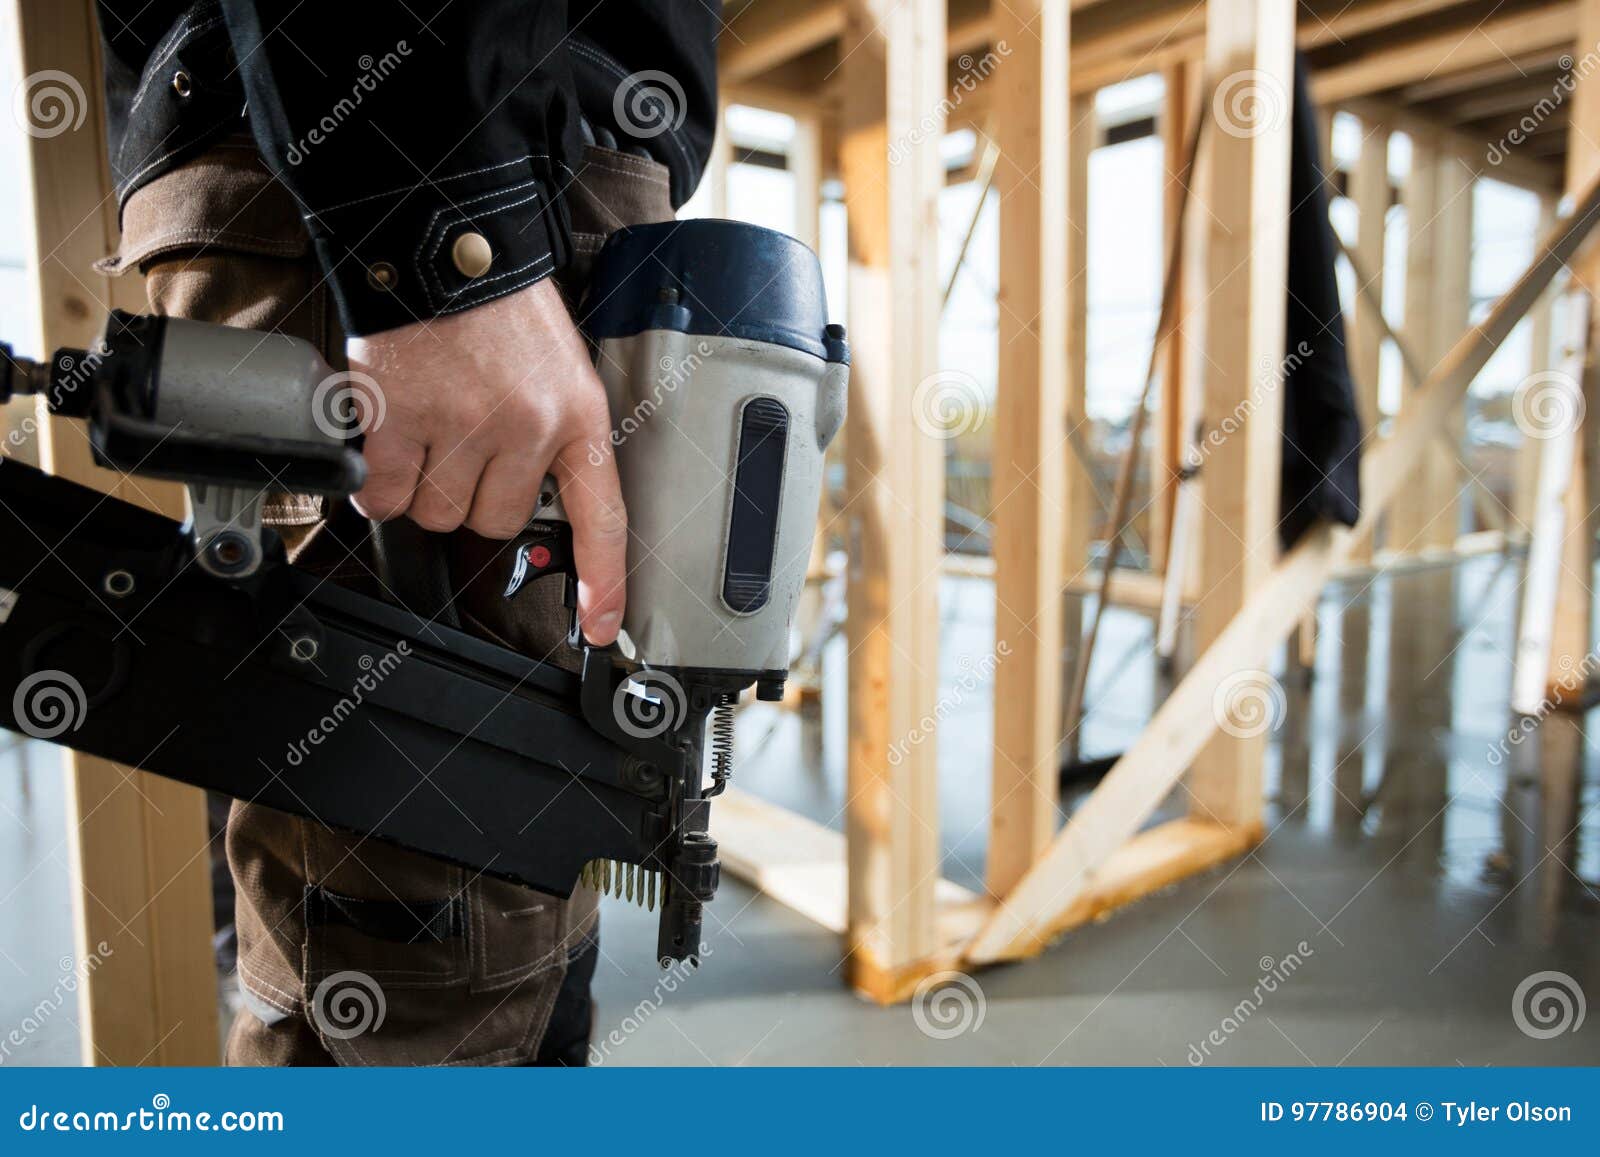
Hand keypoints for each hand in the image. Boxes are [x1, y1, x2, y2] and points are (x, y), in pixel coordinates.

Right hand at [345, 278, 625, 643]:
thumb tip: (528, 505)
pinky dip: (377, 478)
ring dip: (423, 485)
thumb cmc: (501, 308)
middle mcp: (528, 426)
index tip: (597, 624)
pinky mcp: (401, 419)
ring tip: (428, 423)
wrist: (445, 241)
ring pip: (437, 513)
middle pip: (494, 521)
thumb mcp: (557, 370)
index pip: (601, 517)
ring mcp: (463, 425)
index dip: (603, 581)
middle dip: (473, 492)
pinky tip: (388, 432)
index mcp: (579, 415)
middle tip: (464, 438)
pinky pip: (384, 495)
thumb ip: (552, 437)